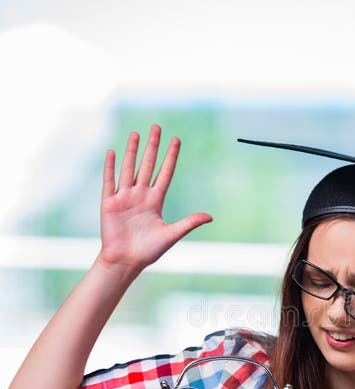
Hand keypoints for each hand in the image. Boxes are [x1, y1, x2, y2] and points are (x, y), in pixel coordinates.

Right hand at [98, 125, 211, 272]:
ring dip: (132, 151)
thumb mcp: (172, 235)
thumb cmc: (148, 251)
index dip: (171, 157)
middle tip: (157, 127)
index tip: (176, 140)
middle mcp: (141, 195)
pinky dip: (111, 167)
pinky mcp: (110, 203)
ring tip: (136, 134)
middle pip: (148, 165)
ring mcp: (125, 197)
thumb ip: (189, 223)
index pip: (165, 173)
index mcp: (156, 201)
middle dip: (153, 146)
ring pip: (129, 168)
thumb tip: (210, 217)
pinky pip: (110, 181)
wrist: (126, 261)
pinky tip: (113, 153)